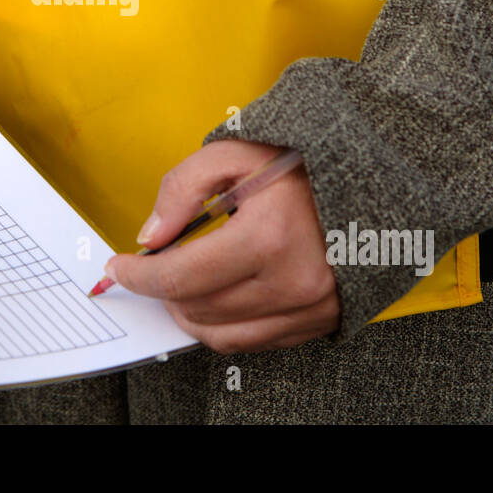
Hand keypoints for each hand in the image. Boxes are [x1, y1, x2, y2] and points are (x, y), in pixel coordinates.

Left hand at [106, 139, 338, 353]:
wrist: (373, 177)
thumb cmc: (304, 160)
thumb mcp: (236, 152)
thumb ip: (182, 188)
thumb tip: (150, 238)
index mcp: (269, 237)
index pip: (181, 278)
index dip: (139, 277)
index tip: (119, 268)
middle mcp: (292, 282)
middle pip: (197, 309)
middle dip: (162, 291)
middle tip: (153, 267)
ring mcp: (310, 307)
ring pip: (221, 334)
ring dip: (188, 312)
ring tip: (182, 282)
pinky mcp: (320, 321)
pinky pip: (253, 341)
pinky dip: (223, 324)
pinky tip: (218, 294)